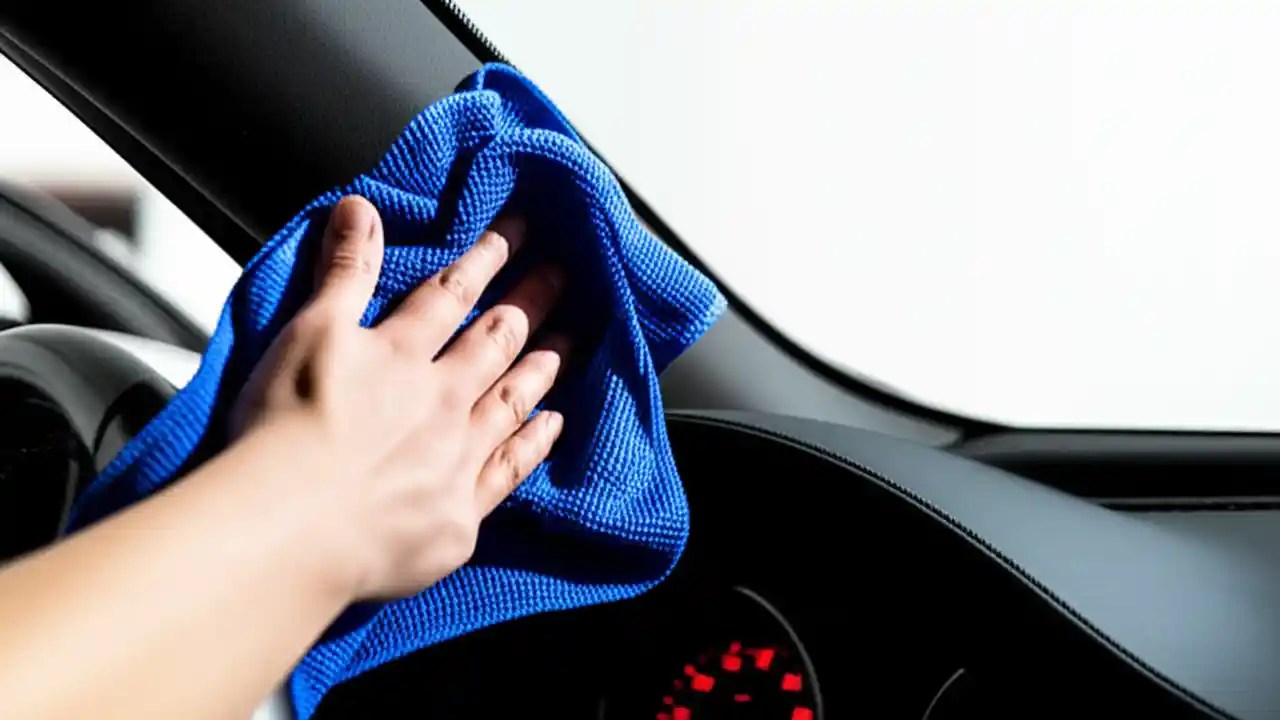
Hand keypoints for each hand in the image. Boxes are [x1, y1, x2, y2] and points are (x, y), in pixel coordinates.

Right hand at [231, 195, 567, 600]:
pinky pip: (509, 469)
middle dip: (530, 303)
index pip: (452, 293)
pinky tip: (552, 425)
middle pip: (495, 341)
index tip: (522, 232)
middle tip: (562, 276)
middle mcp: (440, 398)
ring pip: (512, 399)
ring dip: (542, 366)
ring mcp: (457, 456)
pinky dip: (534, 443)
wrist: (290, 526)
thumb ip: (343, 271)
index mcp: (400, 353)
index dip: (487, 258)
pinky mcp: (459, 512)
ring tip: (568, 343)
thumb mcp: (307, 331)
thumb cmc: (285, 429)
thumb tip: (361, 207)